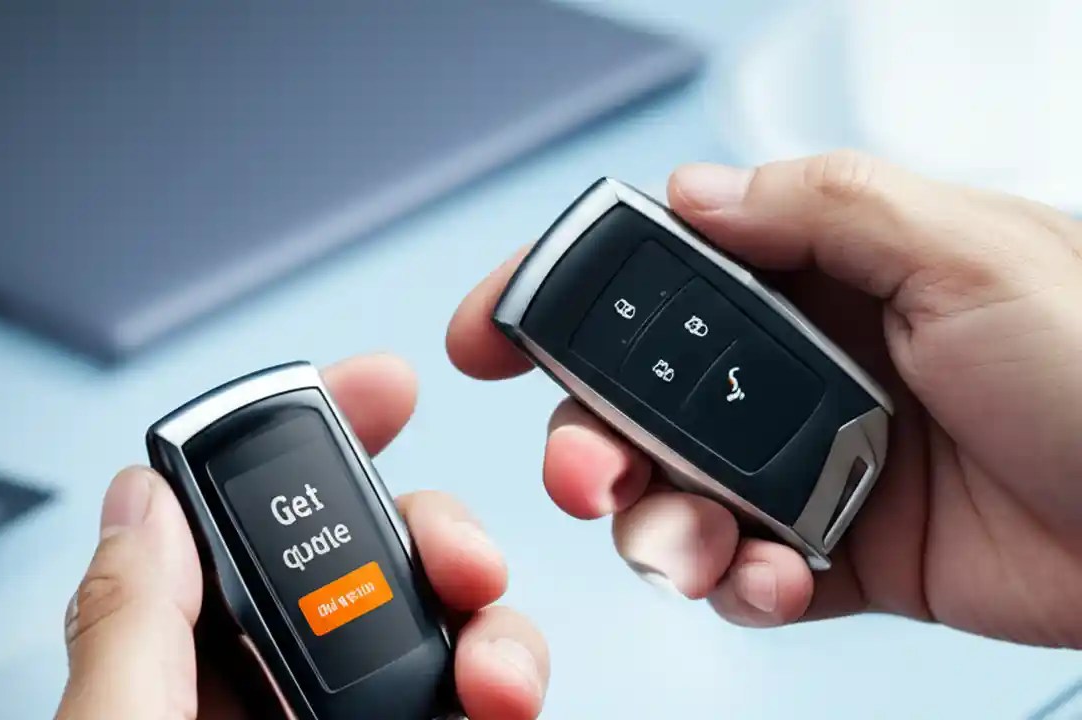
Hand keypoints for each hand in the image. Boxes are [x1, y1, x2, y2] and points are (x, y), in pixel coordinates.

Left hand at [54, 355, 549, 718]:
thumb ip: (130, 622)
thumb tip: (142, 492)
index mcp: (179, 661)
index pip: (257, 516)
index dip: (322, 438)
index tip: (389, 385)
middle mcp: (267, 687)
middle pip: (376, 561)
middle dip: (438, 533)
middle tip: (467, 559)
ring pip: (444, 634)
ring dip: (493, 625)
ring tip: (496, 671)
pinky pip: (476, 705)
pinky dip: (509, 687)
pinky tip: (504, 700)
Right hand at [447, 151, 1081, 647]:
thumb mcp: (971, 250)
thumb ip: (821, 208)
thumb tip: (691, 194)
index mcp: (823, 273)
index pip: (661, 273)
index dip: (564, 296)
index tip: (490, 330)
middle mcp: (803, 366)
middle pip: (639, 396)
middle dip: (588, 437)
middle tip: (583, 471)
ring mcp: (814, 462)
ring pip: (675, 494)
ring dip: (656, 526)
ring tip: (687, 548)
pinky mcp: (840, 550)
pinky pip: (747, 571)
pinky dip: (740, 584)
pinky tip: (778, 578)